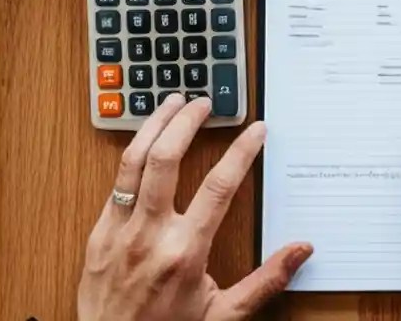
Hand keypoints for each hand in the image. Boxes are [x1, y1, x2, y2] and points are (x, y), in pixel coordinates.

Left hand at [78, 95, 312, 320]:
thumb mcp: (224, 315)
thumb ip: (266, 281)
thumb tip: (303, 250)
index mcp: (185, 252)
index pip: (218, 186)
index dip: (240, 152)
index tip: (256, 130)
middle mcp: (149, 235)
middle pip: (166, 159)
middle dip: (186, 122)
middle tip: (204, 102)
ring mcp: (118, 231)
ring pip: (133, 162)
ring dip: (153, 126)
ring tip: (171, 103)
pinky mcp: (98, 233)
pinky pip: (115, 184)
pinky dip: (133, 155)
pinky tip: (146, 142)